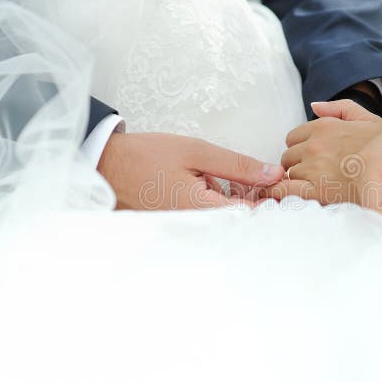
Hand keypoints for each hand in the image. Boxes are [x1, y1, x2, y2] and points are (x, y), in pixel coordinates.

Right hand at [98, 132, 284, 210]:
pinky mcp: (180, 225)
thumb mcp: (198, 152)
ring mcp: (188, 229)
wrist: (106, 166)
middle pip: (241, 219)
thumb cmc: (147, 156)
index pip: (253, 215)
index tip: (275, 181)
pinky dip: (215, 199)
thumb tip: (274, 174)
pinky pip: (209, 217)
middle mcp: (197, 227)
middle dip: (252, 196)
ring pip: (225, 217)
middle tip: (245, 173)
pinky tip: (204, 181)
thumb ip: (239, 166)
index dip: (270, 198)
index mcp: (204, 211)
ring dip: (232, 197)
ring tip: (215, 173)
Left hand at [261, 100, 381, 204]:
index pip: (293, 138)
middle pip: (287, 157)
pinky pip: (284, 190)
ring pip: (288, 173)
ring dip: (297, 180)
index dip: (301, 149)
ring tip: (315, 187)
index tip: (312, 159)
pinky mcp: (316, 191)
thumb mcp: (367, 119)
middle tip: (314, 175)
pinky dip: (280, 193)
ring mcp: (313, 168)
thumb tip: (314, 106)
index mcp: (325, 126)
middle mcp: (315, 145)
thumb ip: (340, 107)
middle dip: (297, 164)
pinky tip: (285, 196)